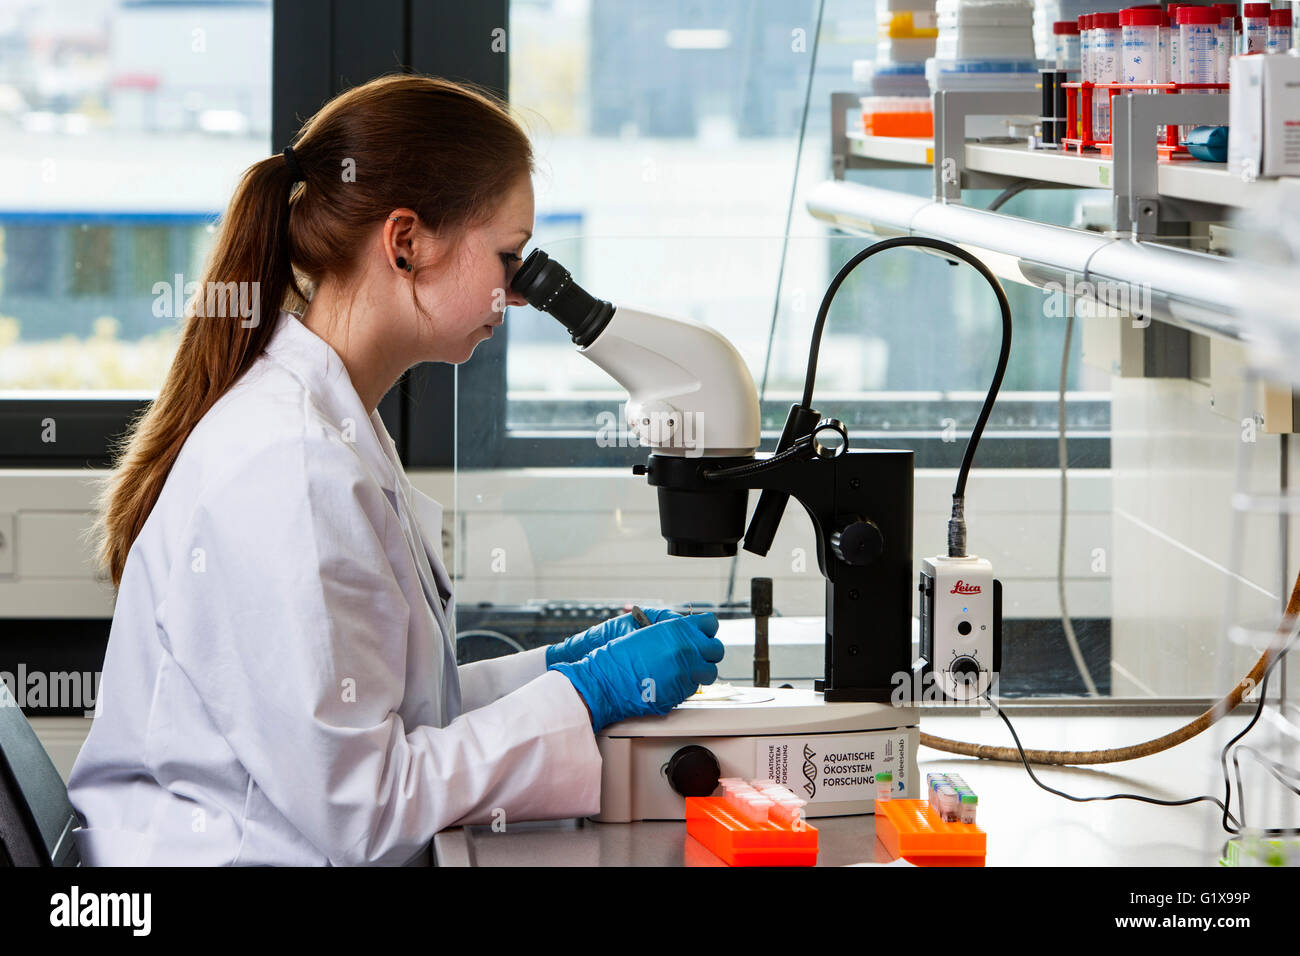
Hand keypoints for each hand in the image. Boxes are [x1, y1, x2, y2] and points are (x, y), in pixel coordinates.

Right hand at [549, 613, 723, 731]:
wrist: (605, 681)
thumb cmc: (619, 656)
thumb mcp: (647, 633)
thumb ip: (672, 632)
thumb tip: (689, 635)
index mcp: (677, 629)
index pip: (710, 623)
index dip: (707, 630)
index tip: (702, 635)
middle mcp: (686, 649)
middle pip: (716, 650)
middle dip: (708, 653)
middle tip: (697, 656)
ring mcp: (686, 671)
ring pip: (710, 672)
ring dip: (701, 671)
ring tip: (685, 671)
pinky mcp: (681, 692)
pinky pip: (695, 687)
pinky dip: (687, 685)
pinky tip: (671, 682)